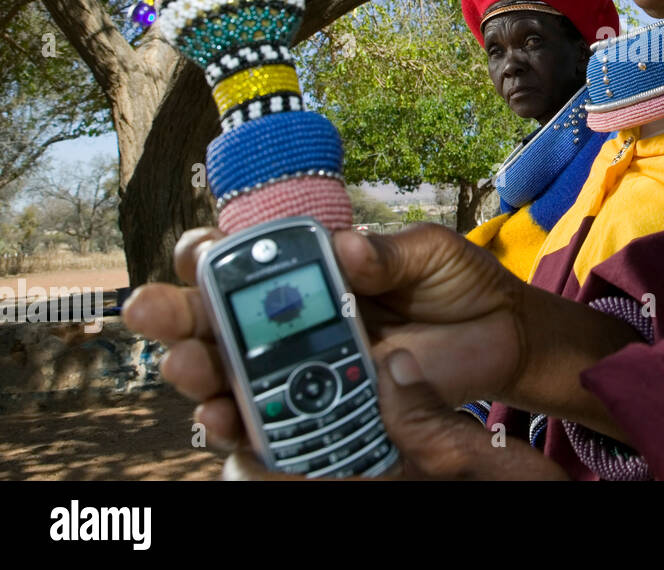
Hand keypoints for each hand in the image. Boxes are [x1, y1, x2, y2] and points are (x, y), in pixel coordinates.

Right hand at [123, 222, 638, 474]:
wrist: (503, 338)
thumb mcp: (430, 254)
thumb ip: (387, 254)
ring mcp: (306, 364)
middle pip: (216, 317)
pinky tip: (223, 418)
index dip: (207, 255)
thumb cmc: (461, 284)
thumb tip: (347, 248)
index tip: (196, 256)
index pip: (242, 258)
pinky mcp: (327, 407)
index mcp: (315, 266)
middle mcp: (296, 315)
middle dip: (178, 315)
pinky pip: (271, 421)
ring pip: (230, 373)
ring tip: (188, 369)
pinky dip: (241, 422)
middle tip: (154, 314)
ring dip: (198, 372)